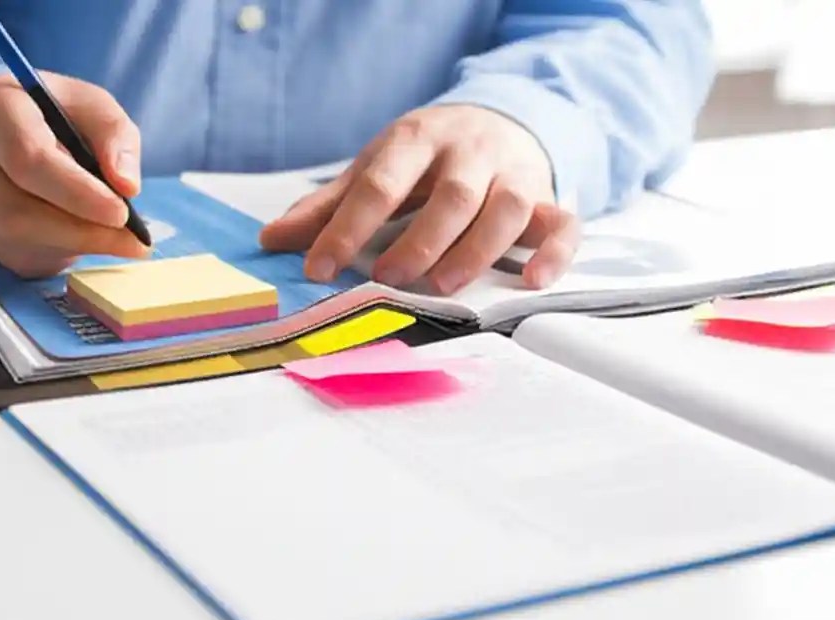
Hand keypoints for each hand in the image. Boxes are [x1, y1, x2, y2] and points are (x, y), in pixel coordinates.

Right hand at [0, 73, 149, 277]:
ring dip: (73, 246)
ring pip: (15, 241)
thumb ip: (114, 135)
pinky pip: (14, 256)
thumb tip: (127, 186)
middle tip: (131, 242)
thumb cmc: (47, 114)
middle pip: (16, 212)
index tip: (121, 213)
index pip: (29, 159)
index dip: (77, 192)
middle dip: (81, 232)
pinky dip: (56, 252)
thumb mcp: (88, 104)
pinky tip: (78, 238)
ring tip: (114, 240)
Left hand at [259, 106, 578, 293]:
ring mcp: (514, 172)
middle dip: (418, 241)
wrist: (498, 118)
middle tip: (386, 279)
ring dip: (475, 251)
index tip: (318, 267)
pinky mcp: (547, 197)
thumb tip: (271, 240)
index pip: (380, 183)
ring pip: (506, 209)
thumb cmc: (425, 156)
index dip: (347, 228)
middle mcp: (470, 151)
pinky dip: (554, 254)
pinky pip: (563, 224)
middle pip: (452, 196)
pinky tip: (530, 281)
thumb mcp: (375, 167)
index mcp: (417, 139)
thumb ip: (328, 206)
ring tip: (443, 286)